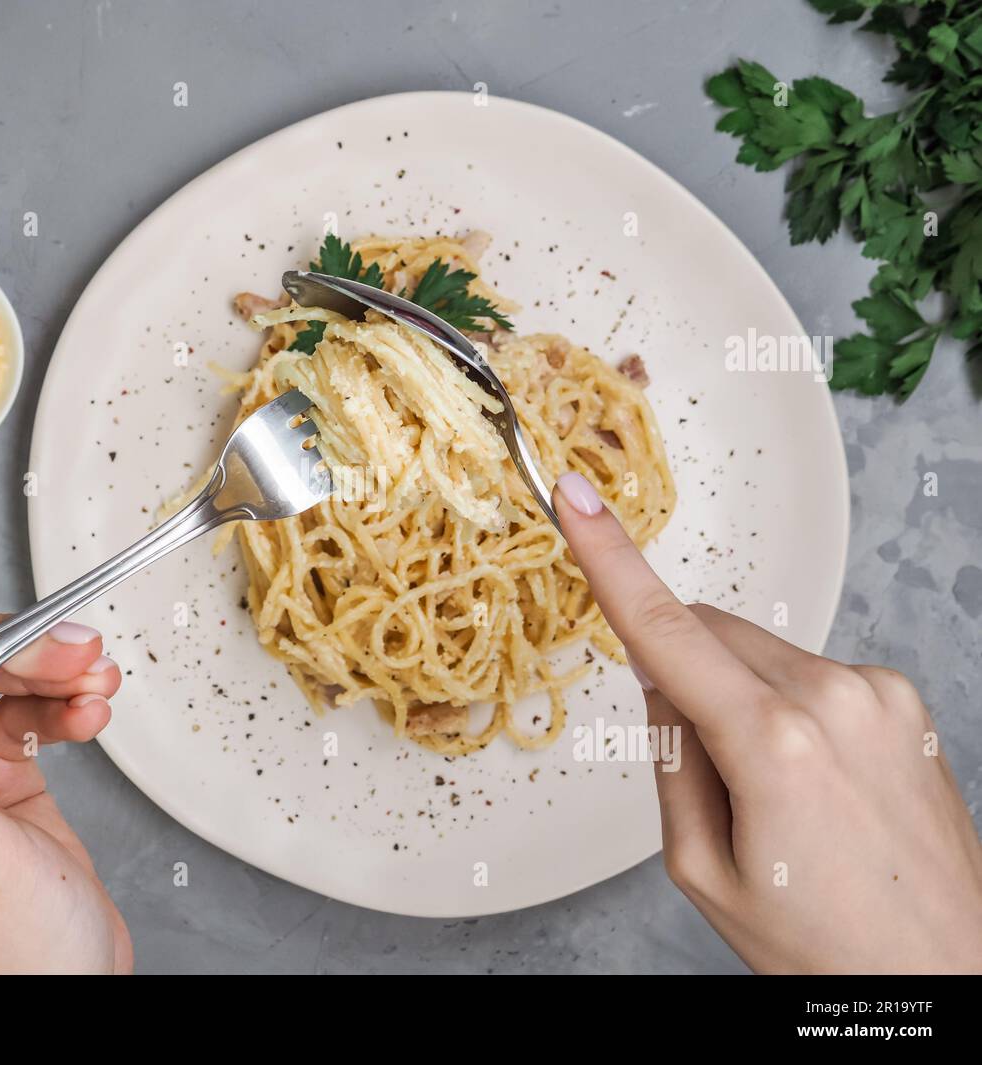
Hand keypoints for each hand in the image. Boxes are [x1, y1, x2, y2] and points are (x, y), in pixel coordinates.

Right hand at [552, 472, 981, 973]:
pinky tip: (810, 780)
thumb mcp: (702, 867)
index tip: (576, 498)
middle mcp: (835, 696)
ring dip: (734, 696)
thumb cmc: (823, 944)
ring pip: (756, 654)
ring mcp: (877, 693)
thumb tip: (662, 679)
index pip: (665, 632)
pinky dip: (781, 705)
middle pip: (710, 636)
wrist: (945, 975)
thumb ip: (670, 758)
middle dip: (681, 676)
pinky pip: (805, 673)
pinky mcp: (900, 699)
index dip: (610, 558)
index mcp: (775, 745)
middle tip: (704, 773)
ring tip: (773, 793)